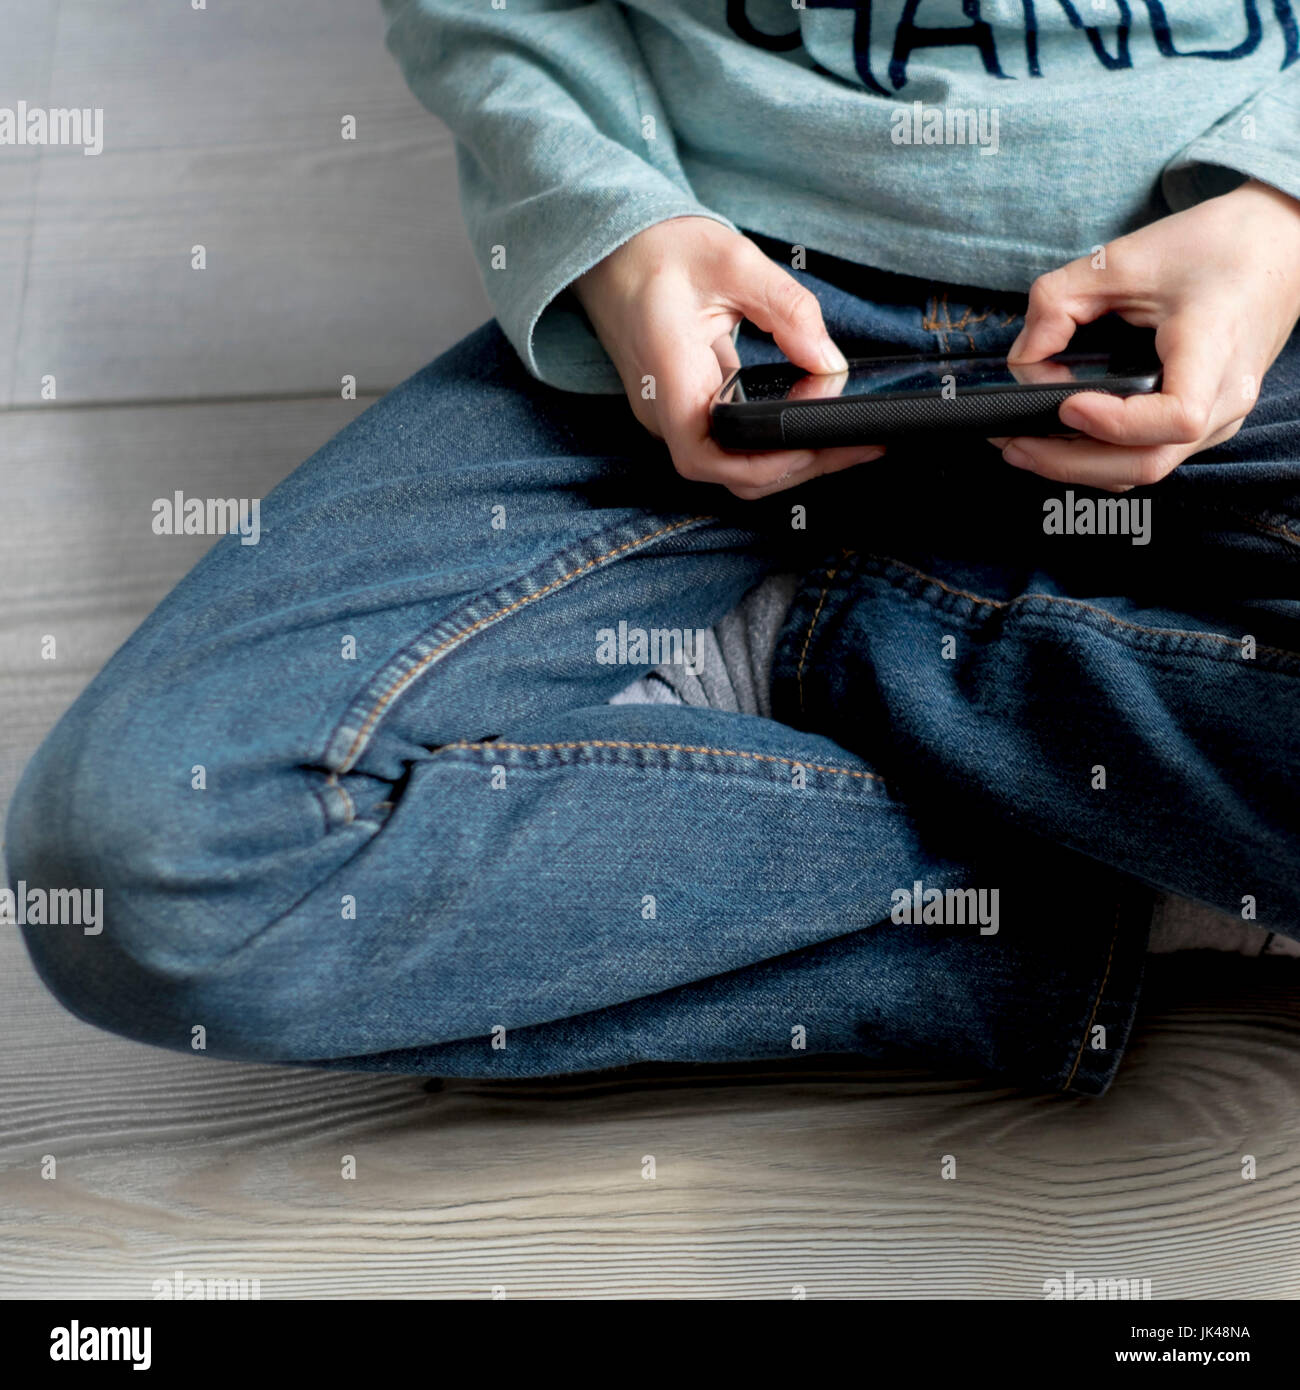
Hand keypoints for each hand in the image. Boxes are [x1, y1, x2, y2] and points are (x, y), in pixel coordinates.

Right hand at [572, 217, 883, 498]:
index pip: (706, 456)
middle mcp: (666, 410)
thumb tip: (829, 361)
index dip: (760, 464)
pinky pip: (731, 442)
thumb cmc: (658, 249)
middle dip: (796, 467)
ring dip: (790, 460)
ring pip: (734, 464)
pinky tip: (812, 421)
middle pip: (730, 472)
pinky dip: (774, 442)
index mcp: (668, 376)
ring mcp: (675, 414)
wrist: (614, 248)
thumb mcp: (731, 260)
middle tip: (858, 445)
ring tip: (847, 441)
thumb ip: (787, 309)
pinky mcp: (688, 407)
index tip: (810, 443)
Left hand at [992, 180, 1299, 491]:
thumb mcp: (1124, 257)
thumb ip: (1058, 301)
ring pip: (1144, 470)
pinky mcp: (1206, 424)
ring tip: (1023, 446)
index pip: (1176, 416)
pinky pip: (1149, 457)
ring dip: (1078, 468)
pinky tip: (1060, 441)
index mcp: (1215, 348)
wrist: (1277, 245)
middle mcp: (1226, 397)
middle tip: (1012, 445)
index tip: (1068, 404)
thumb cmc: (1213, 247)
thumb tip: (1022, 361)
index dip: (1115, 423)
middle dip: (1068, 463)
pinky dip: (1100, 458)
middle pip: (1146, 463)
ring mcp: (1219, 418)